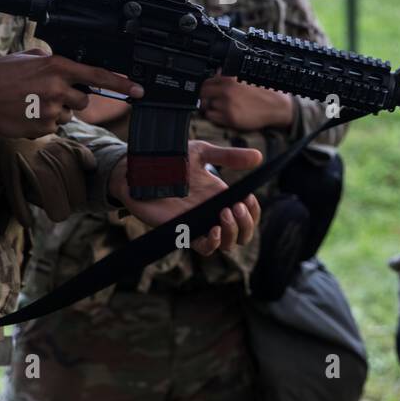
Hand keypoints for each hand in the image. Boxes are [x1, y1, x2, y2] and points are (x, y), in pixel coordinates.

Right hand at [0, 48, 142, 137]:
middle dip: (72, 97)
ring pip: (68, 114)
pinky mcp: (42, 128)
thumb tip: (63, 62)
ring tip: (32, 102)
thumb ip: (49, 59)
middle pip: (83, 99)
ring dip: (57, 110)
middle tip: (48, 93)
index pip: (97, 75)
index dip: (121, 83)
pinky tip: (26, 113)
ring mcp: (50, 111)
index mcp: (56, 67)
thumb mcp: (25, 56)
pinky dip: (44, 122)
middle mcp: (57, 89)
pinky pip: (54, 127)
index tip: (138, 90)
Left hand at [109, 140, 262, 255]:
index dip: (253, 211)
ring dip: (233, 232)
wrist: (140, 169)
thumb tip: (259, 156)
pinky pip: (204, 248)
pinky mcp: (182, 231)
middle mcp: (212, 214)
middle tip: (237, 206)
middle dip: (247, 223)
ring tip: (225, 213)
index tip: (248, 198)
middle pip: (241, 234)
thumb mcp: (202, 153)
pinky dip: (214, 242)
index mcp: (220, 197)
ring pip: (226, 244)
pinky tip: (214, 229)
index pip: (247, 214)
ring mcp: (198, 224)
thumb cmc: (169, 160)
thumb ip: (228, 156)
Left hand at [198, 75, 294, 130]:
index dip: (206, 86)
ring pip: (207, 106)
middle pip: (203, 94)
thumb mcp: (246, 77)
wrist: (277, 106)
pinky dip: (215, 116)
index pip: (206, 81)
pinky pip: (212, 117)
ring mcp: (227, 105)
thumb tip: (216, 73)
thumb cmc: (263, 92)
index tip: (208, 90)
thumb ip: (229, 76)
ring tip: (221, 108)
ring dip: (211, 107)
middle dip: (205, 97)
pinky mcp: (230, 118)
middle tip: (210, 101)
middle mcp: (227, 90)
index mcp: (230, 78)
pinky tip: (224, 114)